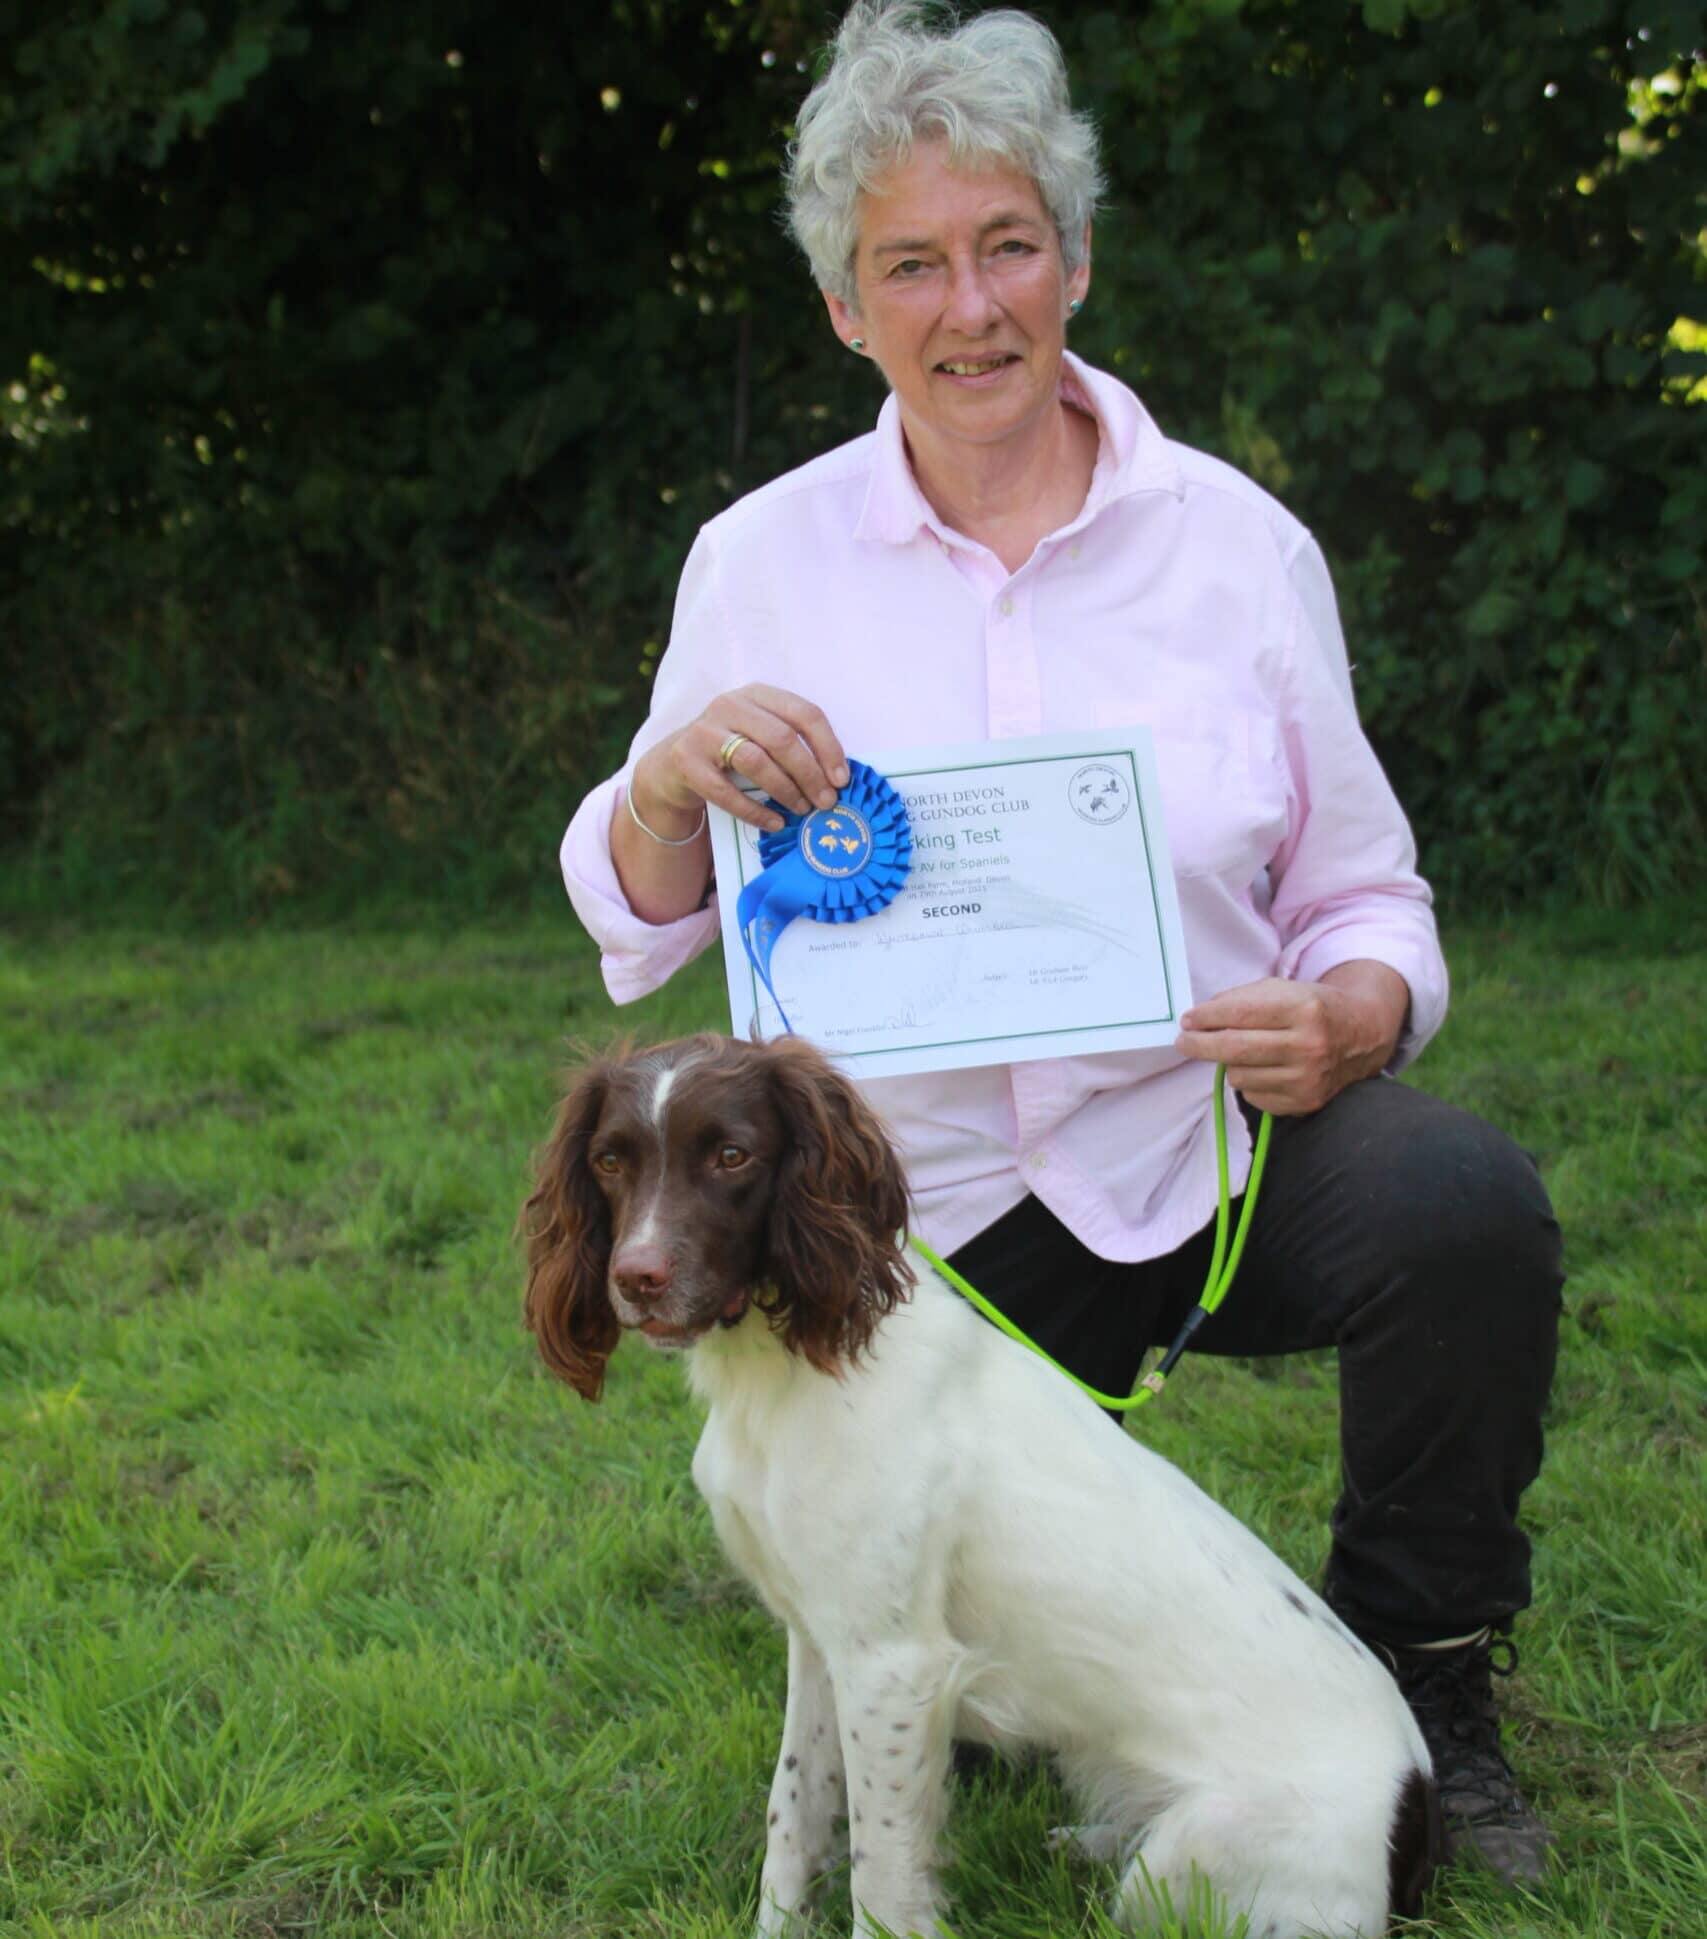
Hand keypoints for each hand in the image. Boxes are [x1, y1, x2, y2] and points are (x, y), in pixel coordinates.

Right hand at [631, 684, 849, 836]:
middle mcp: (729, 705)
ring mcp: (704, 731)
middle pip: (782, 738)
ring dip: (785, 790)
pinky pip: (725, 791)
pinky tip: (774, 822)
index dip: (828, 747)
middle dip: (810, 774)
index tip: (842, 779)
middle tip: (826, 802)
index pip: (803, 713)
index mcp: (757, 694)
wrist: (671, 766)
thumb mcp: (759, 735)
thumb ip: (792, 745)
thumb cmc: (729, 752)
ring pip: (755, 760)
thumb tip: (835, 779)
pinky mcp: (685, 760)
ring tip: (802, 810)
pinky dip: (754, 810)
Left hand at [1174, 964, 1409, 1115]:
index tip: (1187, 1020)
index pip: (1240, 1013)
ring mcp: (1308, 1078)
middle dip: (1199, 1044)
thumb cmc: (1314, 1008)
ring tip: (1244, 1052)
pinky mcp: (1305, 1103)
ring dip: (1231, 1063)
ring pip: (1239, 1076)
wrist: (1362, 1036)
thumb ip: (1242, 998)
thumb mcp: (1285, 989)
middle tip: (1183, 1041)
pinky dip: (1251, 1083)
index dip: (1206, 1017)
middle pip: (1234, 1049)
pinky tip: (1265, 1070)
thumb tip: (1200, 1018)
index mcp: (1305, 1008)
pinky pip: (1254, 1097)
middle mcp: (1309, 1046)